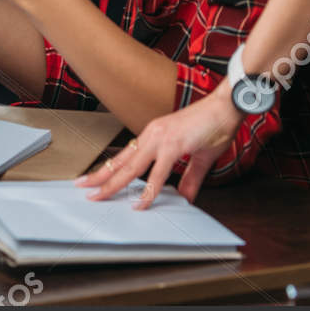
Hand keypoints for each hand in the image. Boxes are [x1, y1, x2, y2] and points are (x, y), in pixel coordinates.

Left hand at [75, 83, 244, 206]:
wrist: (226, 107)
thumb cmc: (214, 126)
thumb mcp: (199, 158)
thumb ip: (190, 179)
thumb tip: (184, 198)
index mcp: (154, 136)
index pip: (126, 156)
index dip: (109, 169)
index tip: (95, 179)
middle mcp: (152, 135)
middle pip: (121, 161)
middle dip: (100, 177)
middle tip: (83, 188)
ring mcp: (161, 139)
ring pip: (132, 167)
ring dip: (114, 184)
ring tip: (99, 196)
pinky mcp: (174, 144)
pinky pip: (157, 173)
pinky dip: (148, 190)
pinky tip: (140, 203)